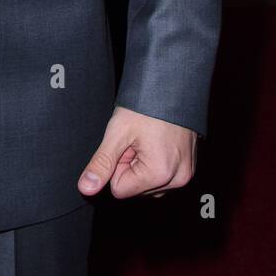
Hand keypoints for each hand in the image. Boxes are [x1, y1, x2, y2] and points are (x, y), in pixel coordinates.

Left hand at [77, 106, 196, 198]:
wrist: (173, 86)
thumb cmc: (146, 105)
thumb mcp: (118, 132)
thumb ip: (102, 163)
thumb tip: (86, 188)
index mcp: (160, 173)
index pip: (120, 189)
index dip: (117, 164)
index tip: (126, 143)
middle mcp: (178, 179)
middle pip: (135, 188)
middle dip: (131, 164)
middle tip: (138, 139)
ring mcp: (186, 175)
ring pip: (148, 185)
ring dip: (143, 164)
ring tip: (148, 139)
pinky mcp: (189, 168)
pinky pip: (163, 178)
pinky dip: (156, 162)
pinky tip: (157, 142)